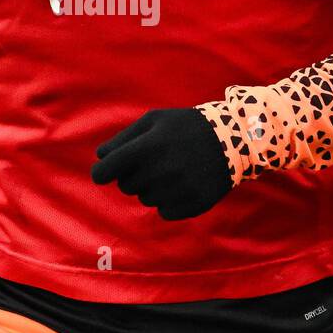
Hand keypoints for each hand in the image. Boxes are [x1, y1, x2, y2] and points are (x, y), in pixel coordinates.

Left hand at [91, 107, 231, 220]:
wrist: (232, 140)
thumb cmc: (186, 127)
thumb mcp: (155, 121)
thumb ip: (124, 138)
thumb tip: (100, 157)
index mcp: (147, 147)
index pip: (106, 170)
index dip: (101, 173)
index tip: (102, 174)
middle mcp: (159, 171)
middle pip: (126, 186)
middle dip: (133, 175)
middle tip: (153, 162)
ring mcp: (176, 190)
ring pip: (145, 199)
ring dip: (152, 188)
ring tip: (172, 170)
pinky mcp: (190, 205)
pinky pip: (164, 212)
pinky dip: (169, 201)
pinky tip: (183, 184)